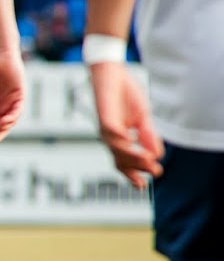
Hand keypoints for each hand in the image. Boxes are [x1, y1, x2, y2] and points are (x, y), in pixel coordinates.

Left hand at [89, 62, 163, 188]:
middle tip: (154, 173)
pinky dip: (120, 138)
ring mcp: (106, 126)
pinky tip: (129, 141)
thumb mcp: (141, 117)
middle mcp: (110, 136)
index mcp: (119, 139)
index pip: (123, 162)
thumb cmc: (124, 95)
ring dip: (133, 155)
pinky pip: (110, 129)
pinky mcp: (104, 114)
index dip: (132, 174)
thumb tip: (156, 154)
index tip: (143, 187)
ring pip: (116, 147)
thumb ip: (148, 135)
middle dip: (137, 168)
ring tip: (149, 161)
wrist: (110, 73)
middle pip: (120, 159)